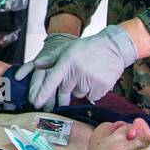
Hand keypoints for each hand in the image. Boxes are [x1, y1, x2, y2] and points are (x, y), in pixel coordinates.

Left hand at [16, 25, 137, 109]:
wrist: (114, 47)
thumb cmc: (88, 47)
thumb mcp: (68, 49)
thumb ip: (52, 58)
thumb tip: (37, 65)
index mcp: (68, 61)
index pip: (52, 79)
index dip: (43, 92)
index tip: (36, 102)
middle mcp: (78, 71)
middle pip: (65, 90)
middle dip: (65, 91)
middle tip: (72, 83)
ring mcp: (90, 79)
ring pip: (78, 94)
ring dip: (80, 88)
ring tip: (88, 74)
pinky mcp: (102, 86)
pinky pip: (91, 96)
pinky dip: (92, 91)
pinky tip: (96, 79)